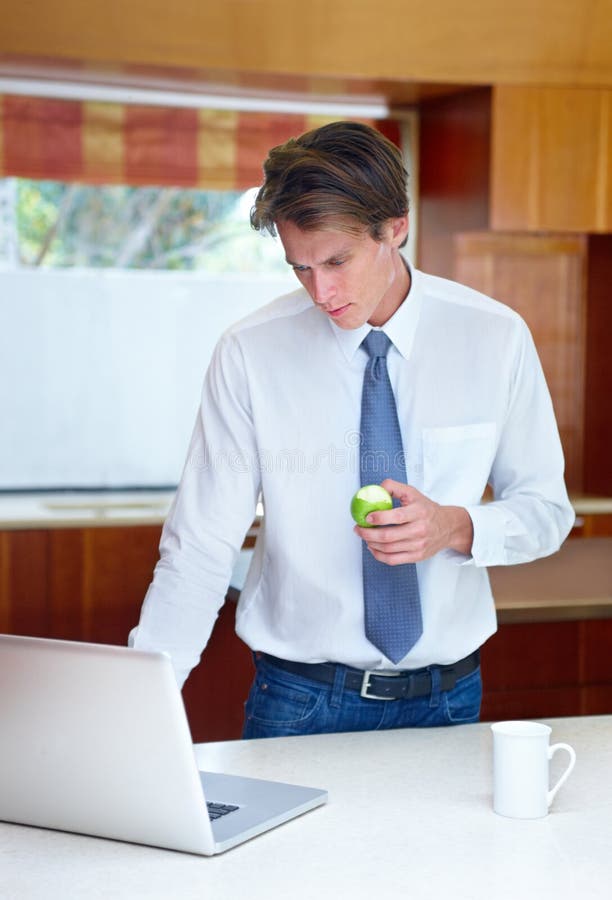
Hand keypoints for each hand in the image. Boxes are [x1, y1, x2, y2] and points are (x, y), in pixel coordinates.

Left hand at [353, 478, 473, 564]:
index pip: (396, 517)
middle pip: (388, 536)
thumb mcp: (412, 493)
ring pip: (388, 549)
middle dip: (368, 533)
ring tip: (364, 536)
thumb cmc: (427, 509)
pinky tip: (373, 547)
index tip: (366, 517)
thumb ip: (393, 488)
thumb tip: (374, 490)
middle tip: (358, 529)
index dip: (378, 518)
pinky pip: (392, 560)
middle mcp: (420, 530)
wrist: (447, 527)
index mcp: (419, 512)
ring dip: (371, 543)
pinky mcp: (417, 556)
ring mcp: (418, 545)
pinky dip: (378, 555)